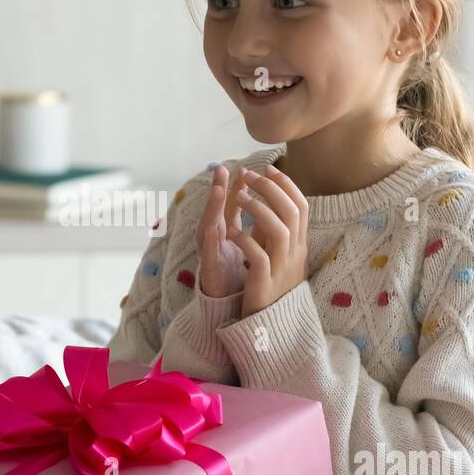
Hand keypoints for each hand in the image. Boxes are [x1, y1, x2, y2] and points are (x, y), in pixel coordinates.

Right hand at [194, 164, 247, 298]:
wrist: (227, 307)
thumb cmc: (235, 274)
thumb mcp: (247, 244)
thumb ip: (252, 223)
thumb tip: (265, 200)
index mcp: (227, 233)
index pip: (232, 205)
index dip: (237, 186)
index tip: (244, 167)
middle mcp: (216, 240)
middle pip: (217, 210)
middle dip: (219, 189)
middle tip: (221, 169)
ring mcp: (211, 254)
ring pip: (209, 226)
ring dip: (212, 208)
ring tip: (217, 190)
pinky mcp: (210, 270)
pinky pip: (209, 254)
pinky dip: (211, 240)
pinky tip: (214, 229)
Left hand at [227, 165, 309, 317]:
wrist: (272, 326)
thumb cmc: (272, 288)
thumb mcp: (279, 256)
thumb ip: (275, 232)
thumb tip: (271, 203)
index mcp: (299, 245)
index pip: (302, 207)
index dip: (286, 185)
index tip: (267, 169)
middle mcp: (295, 254)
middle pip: (293, 212)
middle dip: (271, 189)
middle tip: (251, 175)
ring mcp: (282, 269)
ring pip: (280, 230)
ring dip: (258, 209)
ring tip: (239, 197)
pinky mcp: (265, 283)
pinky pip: (259, 257)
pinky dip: (245, 241)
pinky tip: (231, 232)